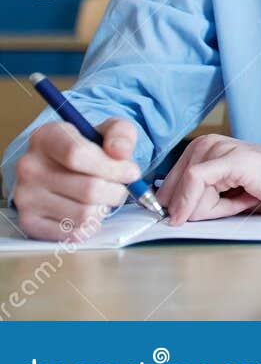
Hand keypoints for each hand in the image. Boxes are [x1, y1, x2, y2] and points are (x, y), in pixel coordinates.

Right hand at [12, 118, 142, 241]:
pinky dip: (91, 225)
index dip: (113, 168)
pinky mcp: (29, 222)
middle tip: (119, 187)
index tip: (132, 172)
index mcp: (46, 137)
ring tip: (103, 198)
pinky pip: (73, 233)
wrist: (62, 168)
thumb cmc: (90, 148)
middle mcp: (29, 167)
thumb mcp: (109, 130)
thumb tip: (120, 152)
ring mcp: (25, 197)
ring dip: (105, 208)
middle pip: (88, 189)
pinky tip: (90, 211)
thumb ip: (121, 134)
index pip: (78, 155)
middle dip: (116, 191)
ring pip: (84, 214)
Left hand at [155, 135, 260, 224]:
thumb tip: (167, 213)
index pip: (167, 186)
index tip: (186, 223)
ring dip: (209, 208)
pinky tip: (224, 207)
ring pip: (184, 189)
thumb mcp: (223, 197)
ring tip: (244, 197)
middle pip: (172, 189)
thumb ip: (195, 199)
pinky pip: (194, 180)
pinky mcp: (231, 158)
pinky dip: (194, 201)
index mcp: (203, 149)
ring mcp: (219, 148)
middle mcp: (207, 143)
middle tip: (232, 204)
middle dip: (194, 209)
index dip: (174, 209)